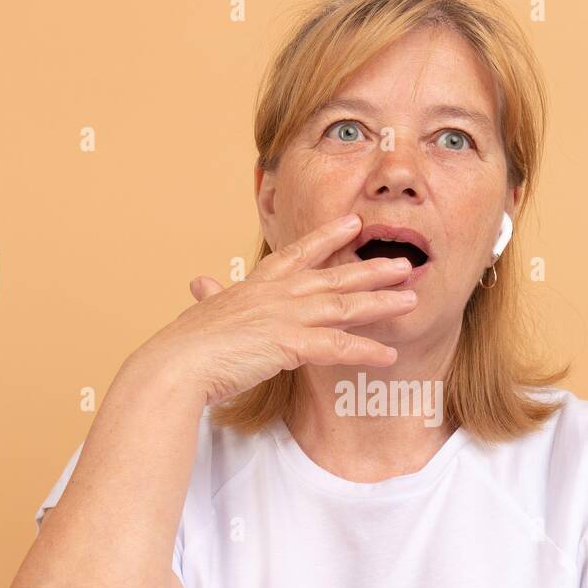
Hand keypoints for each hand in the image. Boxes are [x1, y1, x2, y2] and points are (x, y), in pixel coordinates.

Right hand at [130, 214, 418, 405]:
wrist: (176, 364)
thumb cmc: (186, 346)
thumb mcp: (203, 313)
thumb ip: (211, 297)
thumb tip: (199, 282)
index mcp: (256, 286)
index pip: (297, 255)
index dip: (327, 238)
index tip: (352, 224)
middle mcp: (275, 295)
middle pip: (333, 277)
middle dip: (371, 269)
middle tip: (404, 262)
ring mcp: (283, 317)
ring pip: (343, 306)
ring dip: (381, 303)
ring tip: (412, 300)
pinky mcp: (289, 344)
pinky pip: (337, 346)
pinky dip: (365, 349)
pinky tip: (390, 354)